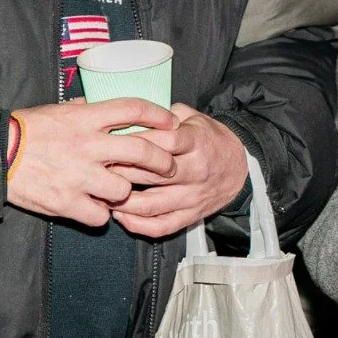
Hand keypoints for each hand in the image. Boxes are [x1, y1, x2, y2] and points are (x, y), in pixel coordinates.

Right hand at [6, 98, 177, 227]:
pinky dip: (100, 214)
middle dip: (164, 161)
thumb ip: (88, 110)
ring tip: (117, 190)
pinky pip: (100, 216)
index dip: (159, 115)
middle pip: (143, 151)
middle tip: (169, 166)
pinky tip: (94, 207)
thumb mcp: (60, 109)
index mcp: (86, 118)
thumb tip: (112, 109)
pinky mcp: (67, 202)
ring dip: (125, 192)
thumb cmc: (27, 129)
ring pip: (124, 189)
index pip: (134, 109)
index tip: (172, 122)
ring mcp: (79, 176)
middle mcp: (88, 145)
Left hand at [110, 104, 246, 238]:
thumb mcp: (193, 117)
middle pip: (150, 174)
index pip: (163, 142)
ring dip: (122, 200)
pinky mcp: (190, 216)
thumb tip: (130, 111)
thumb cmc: (209, 139)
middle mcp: (194, 171)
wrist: (239, 168)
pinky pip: (161, 226)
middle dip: (119, 170)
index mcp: (196, 142)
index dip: (135, 141)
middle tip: (97, 165)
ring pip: (150, 204)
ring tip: (102, 192)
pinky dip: (138, 224)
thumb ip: (165, 113)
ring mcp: (191, 197)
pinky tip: (120, 215)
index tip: (113, 139)